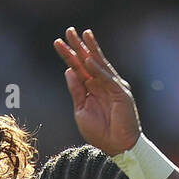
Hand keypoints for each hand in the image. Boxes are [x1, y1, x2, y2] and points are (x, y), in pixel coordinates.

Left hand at [53, 27, 140, 156]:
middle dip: (79, 45)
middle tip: (68, 30)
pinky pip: (107, 79)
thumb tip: (69, 71)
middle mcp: (102, 84)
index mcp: (91, 89)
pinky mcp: (121, 93)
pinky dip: (98, 69)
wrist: (117, 149)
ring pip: (99, 64)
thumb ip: (76, 91)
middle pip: (88, 61)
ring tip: (82, 35)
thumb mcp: (81, 111)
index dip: (68, 55)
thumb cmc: (100, 133)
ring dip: (90, 49)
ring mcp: (113, 87)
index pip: (78, 68)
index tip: (57, 42)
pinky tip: (89, 60)